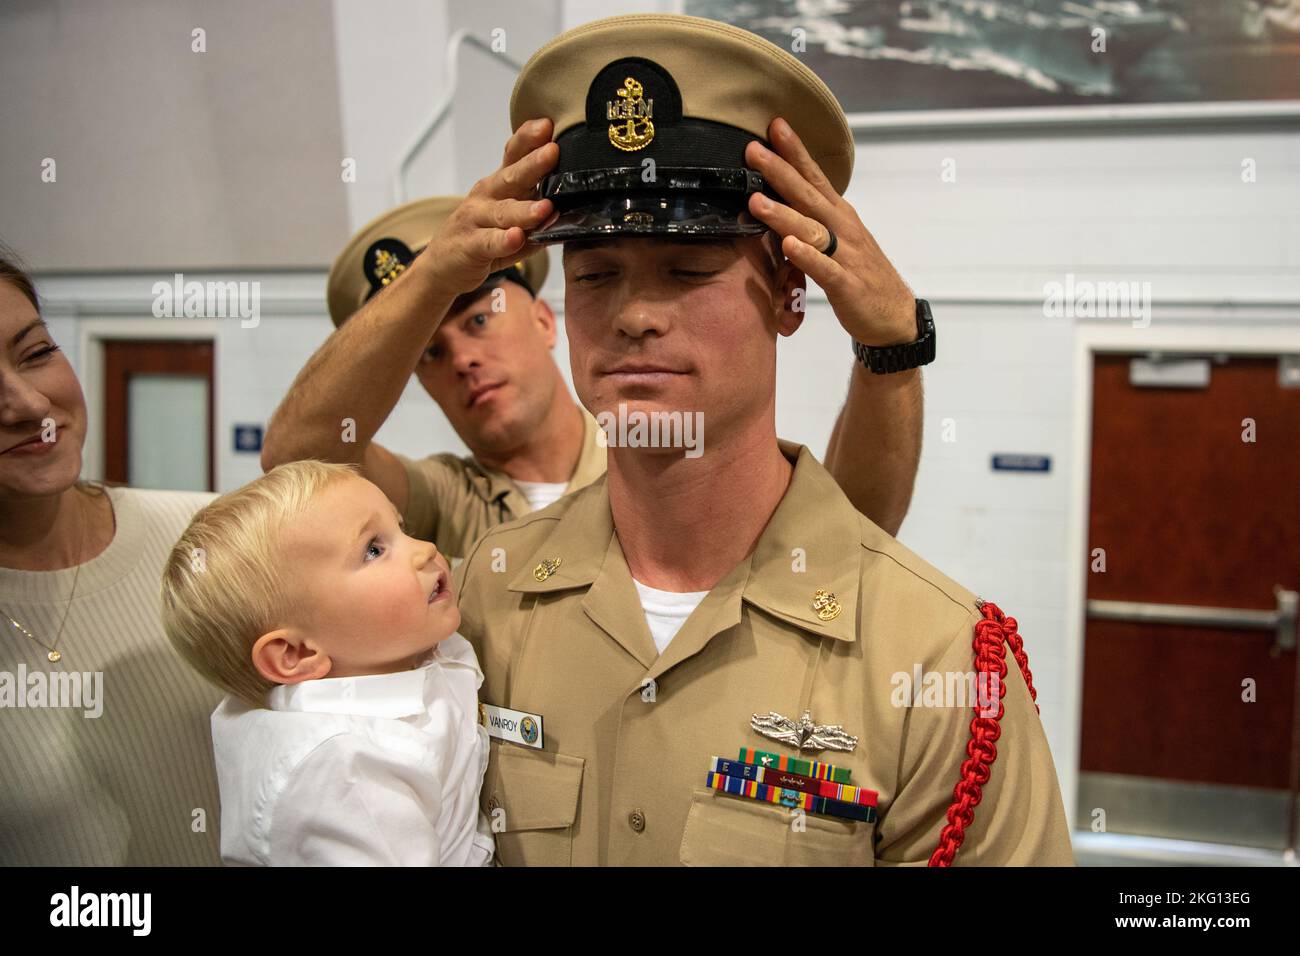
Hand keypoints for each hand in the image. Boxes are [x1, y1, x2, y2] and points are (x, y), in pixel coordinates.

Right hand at [422, 118, 558, 294]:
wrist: (443, 266)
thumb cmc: (484, 239)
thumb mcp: (513, 219)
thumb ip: (541, 214)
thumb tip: (576, 208)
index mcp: (500, 185)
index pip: (513, 155)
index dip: (529, 139)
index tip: (548, 124)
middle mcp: (486, 196)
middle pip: (510, 177)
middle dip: (533, 164)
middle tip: (553, 151)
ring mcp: (475, 219)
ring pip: (503, 212)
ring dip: (524, 209)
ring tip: (545, 206)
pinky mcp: (469, 246)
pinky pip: (488, 242)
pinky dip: (503, 241)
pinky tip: (516, 237)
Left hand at [745, 117, 916, 345]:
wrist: (894, 315)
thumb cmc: (860, 275)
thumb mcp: (836, 240)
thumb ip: (811, 220)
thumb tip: (779, 201)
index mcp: (839, 215)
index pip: (814, 177)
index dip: (795, 152)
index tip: (774, 126)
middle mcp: (843, 228)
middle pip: (808, 195)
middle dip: (780, 171)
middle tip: (752, 150)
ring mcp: (846, 256)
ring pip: (812, 230)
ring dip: (784, 214)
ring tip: (756, 200)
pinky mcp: (846, 285)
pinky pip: (824, 269)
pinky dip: (807, 257)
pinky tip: (788, 246)